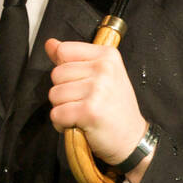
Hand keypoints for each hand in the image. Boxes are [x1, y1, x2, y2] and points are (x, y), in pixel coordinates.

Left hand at [44, 38, 151, 182]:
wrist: (132, 139)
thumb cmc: (114, 107)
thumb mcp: (100, 75)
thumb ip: (73, 58)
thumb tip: (50, 44)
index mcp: (107, 55)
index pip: (63, 50)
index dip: (64, 69)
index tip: (80, 81)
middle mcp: (103, 69)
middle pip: (56, 74)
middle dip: (63, 92)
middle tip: (84, 102)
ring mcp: (97, 89)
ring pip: (54, 95)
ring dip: (63, 108)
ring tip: (83, 113)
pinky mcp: (89, 111)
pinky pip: (56, 114)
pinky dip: (62, 123)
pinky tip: (79, 124)